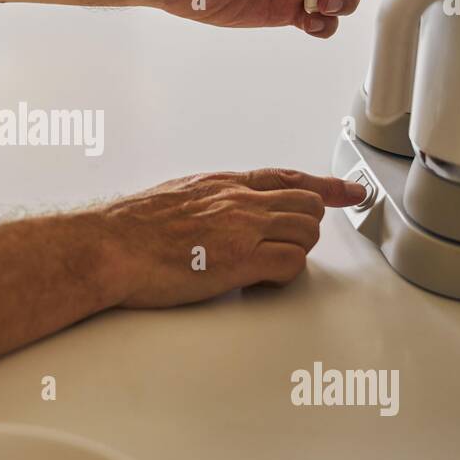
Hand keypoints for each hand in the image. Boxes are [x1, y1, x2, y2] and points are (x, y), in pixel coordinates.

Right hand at [96, 168, 365, 308]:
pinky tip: (259, 281)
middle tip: (283, 248)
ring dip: (293, 252)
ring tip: (262, 267)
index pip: (287, 178)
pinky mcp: (239, 261)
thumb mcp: (176, 195)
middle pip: (306, 205)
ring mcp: (241, 230)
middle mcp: (239, 201)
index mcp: (223, 184)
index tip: (350, 191)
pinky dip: (283, 276)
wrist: (109, 245)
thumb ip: (208, 201)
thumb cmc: (130, 227)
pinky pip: (289, 264)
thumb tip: (217, 213)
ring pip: (305, 233)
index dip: (327, 185)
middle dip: (305, 228)